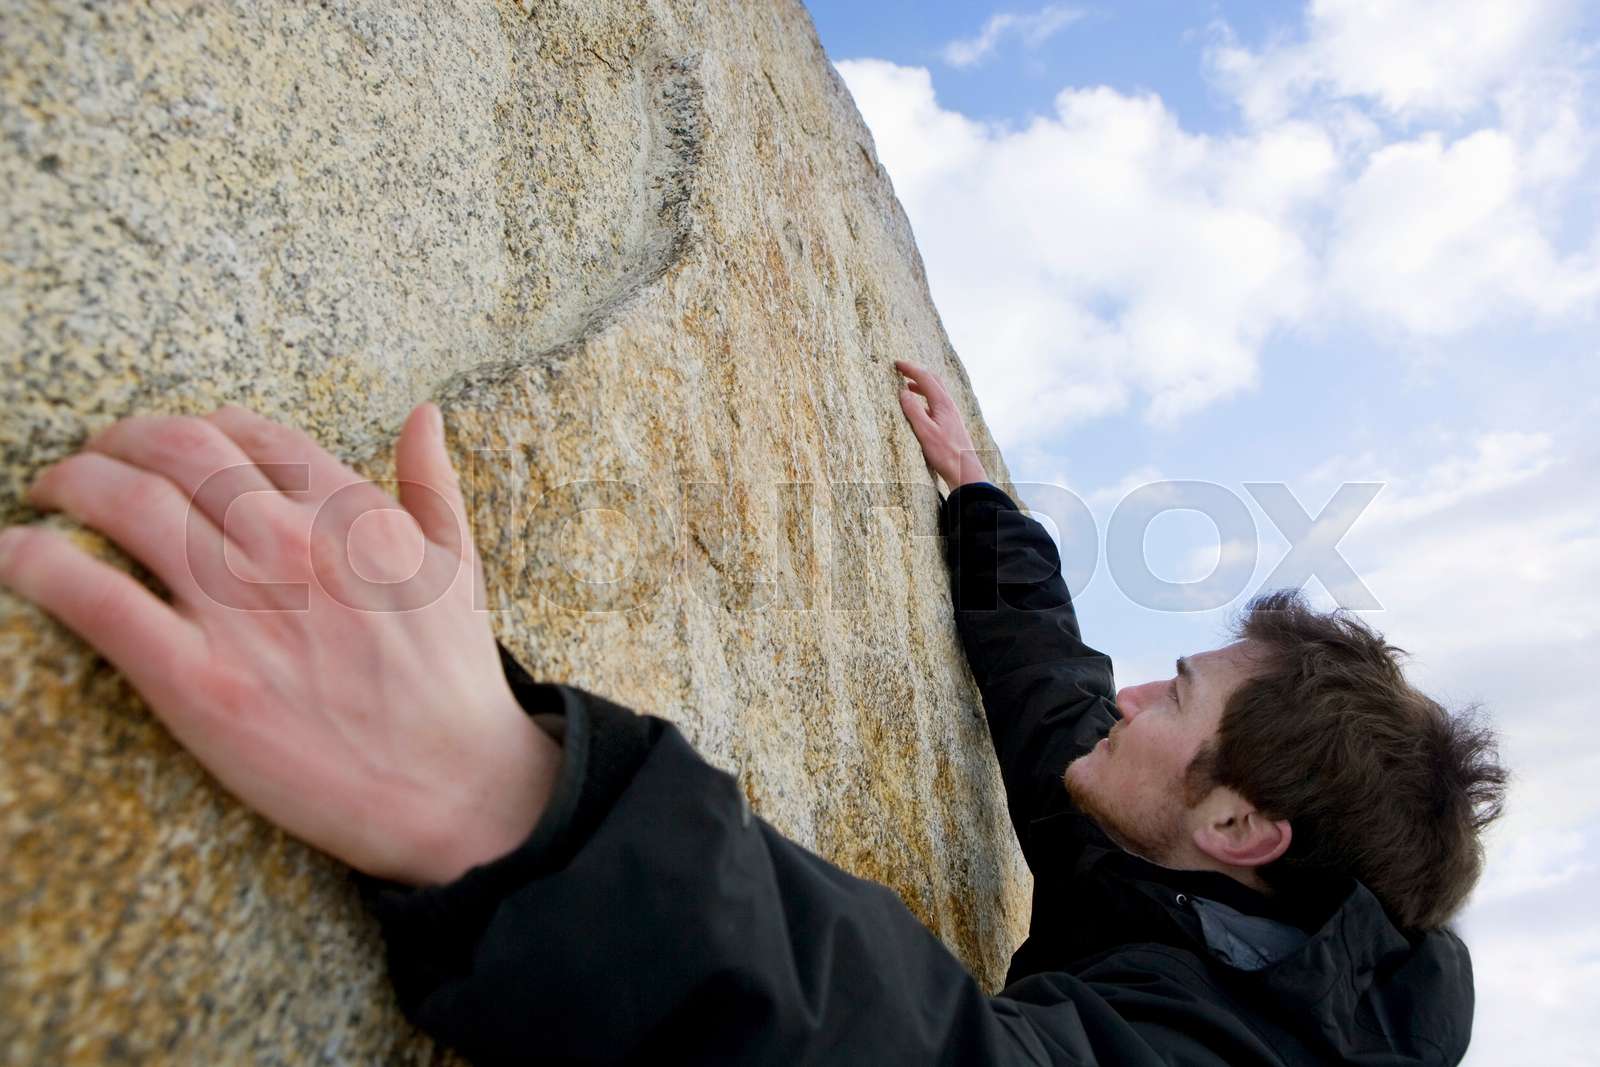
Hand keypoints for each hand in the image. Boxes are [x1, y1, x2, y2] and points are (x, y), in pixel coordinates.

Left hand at [0, 402, 560, 886]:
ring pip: (123, 504)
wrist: (452, 785)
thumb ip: (433, 483)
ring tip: (48, 495)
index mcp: (352, 513)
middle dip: (118, 440)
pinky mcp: (195, 680)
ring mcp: (240, 609)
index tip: (171, 444)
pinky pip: (93, 598)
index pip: (251, 435)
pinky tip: (15, 555)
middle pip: (176, 451)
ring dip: (68, 484)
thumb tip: (422, 415)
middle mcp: (290, 543)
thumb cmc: (455, 679)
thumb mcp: (460, 565)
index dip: (199, 425)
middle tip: (92, 460)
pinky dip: (36, 563)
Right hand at [894, 360, 990, 488]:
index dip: (910, 369)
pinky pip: (938, 403)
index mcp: (943, 403)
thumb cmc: (945, 453)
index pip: (925, 378)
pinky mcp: (952, 423)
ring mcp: (952, 414)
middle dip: (917, 372)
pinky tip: (920, 408)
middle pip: (934, 380)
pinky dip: (926, 398)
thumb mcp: (924, 431)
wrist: (964, 470)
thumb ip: (913, 410)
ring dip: (922, 385)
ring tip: (908, 387)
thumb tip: (903, 392)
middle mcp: (949, 405)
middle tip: (902, 370)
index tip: (896, 364)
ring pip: (937, 392)